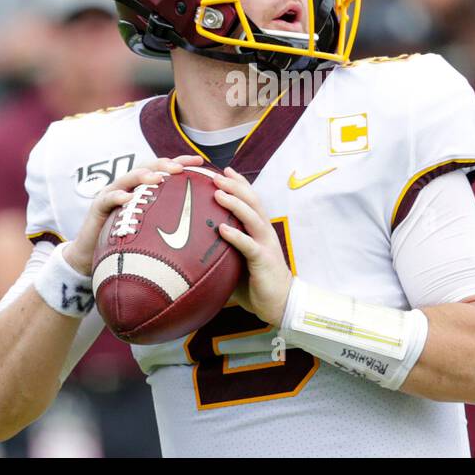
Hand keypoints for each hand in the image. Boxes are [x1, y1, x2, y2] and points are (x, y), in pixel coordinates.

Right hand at [61, 155, 204, 275]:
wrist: (92, 255)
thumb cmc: (125, 241)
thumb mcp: (150, 230)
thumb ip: (169, 223)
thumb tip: (203, 229)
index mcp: (142, 188)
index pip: (163, 170)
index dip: (180, 162)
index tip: (200, 161)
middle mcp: (128, 186)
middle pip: (147, 168)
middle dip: (164, 164)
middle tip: (181, 168)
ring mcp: (112, 194)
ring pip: (127, 178)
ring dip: (143, 176)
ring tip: (157, 177)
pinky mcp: (98, 206)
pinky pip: (108, 199)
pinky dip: (117, 196)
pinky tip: (128, 198)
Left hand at [211, 167, 293, 326]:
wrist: (280, 304)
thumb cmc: (256, 283)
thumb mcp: (238, 261)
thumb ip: (223, 250)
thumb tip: (193, 248)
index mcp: (260, 230)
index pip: (251, 200)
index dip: (240, 183)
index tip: (224, 170)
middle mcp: (265, 232)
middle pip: (252, 202)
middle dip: (234, 186)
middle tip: (215, 175)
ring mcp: (265, 245)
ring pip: (252, 218)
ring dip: (235, 204)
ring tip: (218, 193)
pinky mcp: (263, 260)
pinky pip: (249, 245)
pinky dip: (236, 235)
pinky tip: (222, 229)